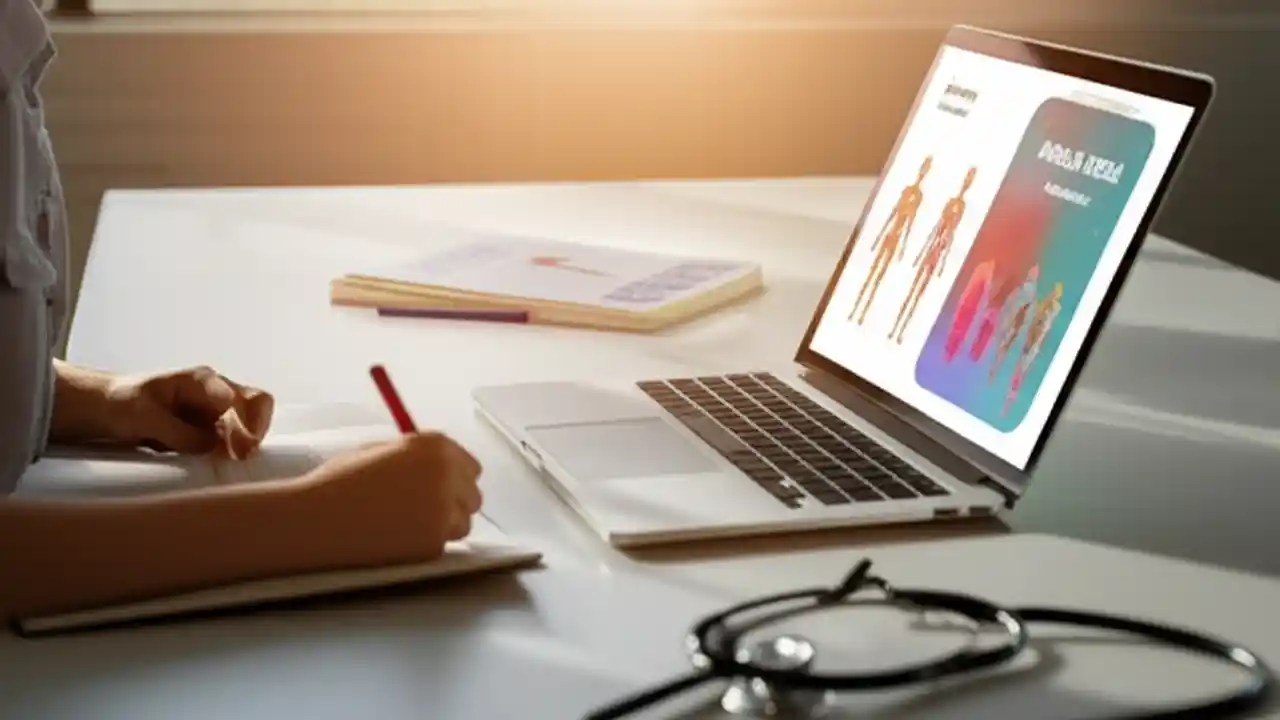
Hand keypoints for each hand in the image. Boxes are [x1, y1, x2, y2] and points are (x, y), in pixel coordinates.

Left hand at [103, 366, 274, 458]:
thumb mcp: (143, 416)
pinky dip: (228, 456)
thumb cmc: (119, 403)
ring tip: (227, 466)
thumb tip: (214, 445)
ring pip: (245, 429)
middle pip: (254, 409)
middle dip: (252, 435)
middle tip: (242, 460)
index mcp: (201, 381)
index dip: (248, 423)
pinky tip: (216, 467)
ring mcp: (213, 415)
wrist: (101, 409)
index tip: (240, 450)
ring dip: (241, 447)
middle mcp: (214, 394)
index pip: (241, 397)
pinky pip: (228, 444)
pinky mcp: (206, 434)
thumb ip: (179, 431)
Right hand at [301, 433, 483, 562]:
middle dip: (454, 502)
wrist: (316, 517)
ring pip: (463, 522)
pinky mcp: (434, 543)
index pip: (470, 466)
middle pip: (473, 494)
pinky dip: (426, 543)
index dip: (454, 477)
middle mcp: (448, 475)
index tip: (439, 486)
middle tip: (423, 509)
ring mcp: (444, 511)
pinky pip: (443, 544)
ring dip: (444, 525)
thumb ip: (418, 456)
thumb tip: (441, 466)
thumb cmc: (340, 480)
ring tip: (406, 524)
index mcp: (436, 446)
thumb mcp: (383, 450)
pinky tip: (396, 538)